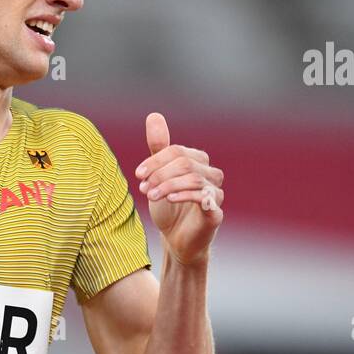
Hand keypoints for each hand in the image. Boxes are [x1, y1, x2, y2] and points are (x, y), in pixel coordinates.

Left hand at [134, 112, 223, 265]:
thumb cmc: (169, 206)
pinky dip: (185, 196)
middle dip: (160, 174)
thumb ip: (159, 148)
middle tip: (143, 188)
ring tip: (151, 195)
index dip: (155, 161)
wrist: (176, 239)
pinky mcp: (216, 213)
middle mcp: (211, 174)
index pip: (176, 152)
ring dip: (168, 186)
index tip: (138, 175)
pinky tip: (169, 199)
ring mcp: (216, 193)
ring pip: (193, 179)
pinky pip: (204, 199)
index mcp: (198, 161)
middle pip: (185, 163)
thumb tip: (154, 115)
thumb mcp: (159, 175)